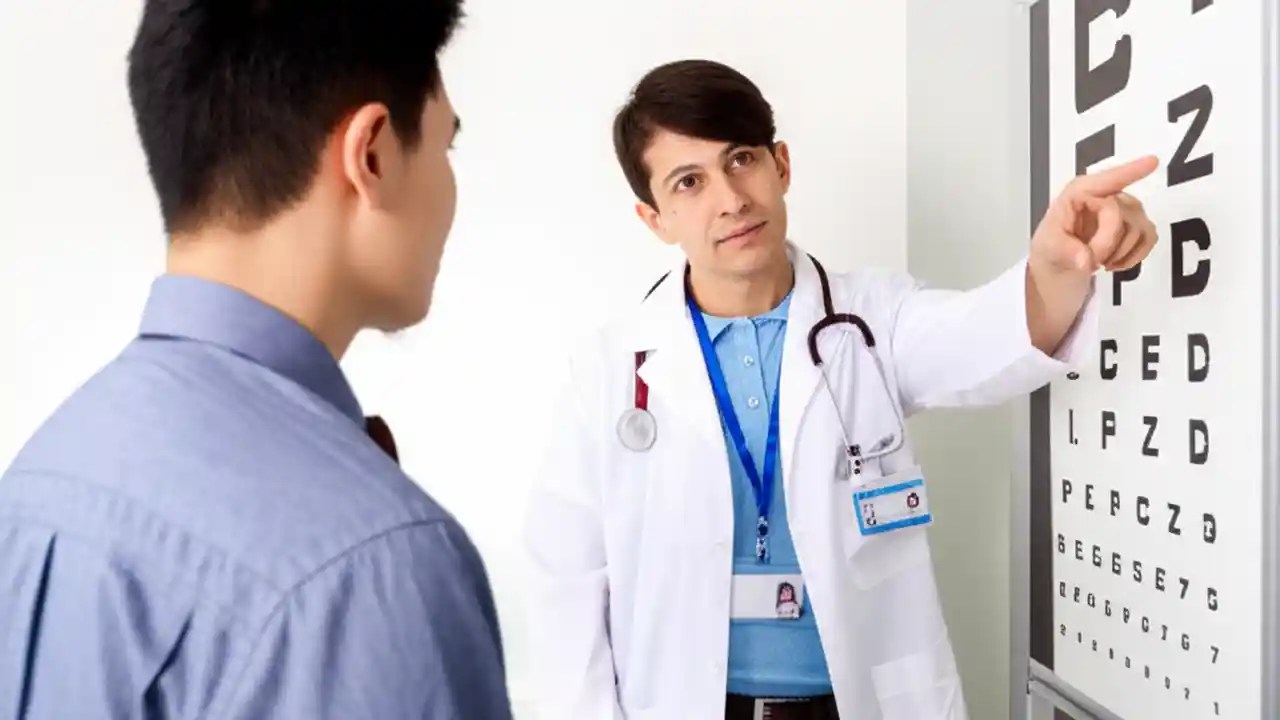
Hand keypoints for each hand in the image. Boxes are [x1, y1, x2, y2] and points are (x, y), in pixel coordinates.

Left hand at [1031, 155, 1159, 275]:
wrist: (1061, 267)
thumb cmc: (1053, 249)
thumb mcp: (1050, 249)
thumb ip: (1067, 252)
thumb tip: (1084, 259)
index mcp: (1079, 193)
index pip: (1107, 181)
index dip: (1131, 171)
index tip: (1152, 161)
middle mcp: (1105, 195)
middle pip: (1122, 215)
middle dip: (1107, 243)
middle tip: (1090, 257)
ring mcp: (1125, 209)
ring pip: (1139, 228)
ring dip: (1120, 252)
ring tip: (1100, 259)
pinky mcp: (1138, 224)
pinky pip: (1150, 237)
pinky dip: (1135, 255)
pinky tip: (1116, 261)